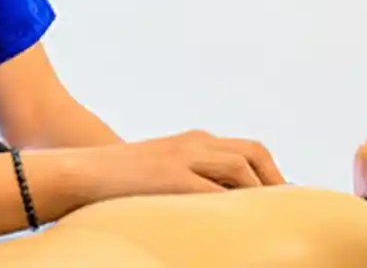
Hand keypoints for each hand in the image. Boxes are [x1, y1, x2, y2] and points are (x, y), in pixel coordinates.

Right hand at [72, 129, 285, 202]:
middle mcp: (193, 143)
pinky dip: (232, 207)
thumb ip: (189, 182)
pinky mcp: (170, 177)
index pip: (247, 150)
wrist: (78, 174)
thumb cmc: (116, 183)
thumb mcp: (160, 174)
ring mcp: (182, 158)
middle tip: (288, 209)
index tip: (282, 198)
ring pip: (240, 167)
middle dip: (276, 179)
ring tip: (270, 217)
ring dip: (259, 192)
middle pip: (252, 152)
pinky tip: (240, 226)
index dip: (270, 173)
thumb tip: (214, 208)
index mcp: (193, 142)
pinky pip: (213, 191)